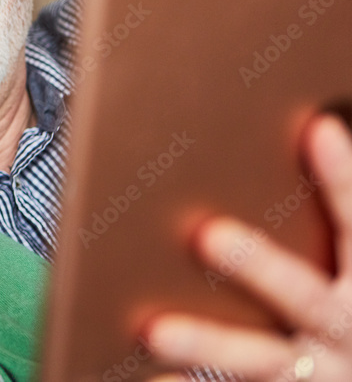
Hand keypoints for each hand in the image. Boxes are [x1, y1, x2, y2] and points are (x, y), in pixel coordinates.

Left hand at [145, 116, 351, 380]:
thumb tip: (299, 135)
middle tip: (207, 236)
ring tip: (154, 330)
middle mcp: (348, 331)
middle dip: (257, 266)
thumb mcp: (348, 267)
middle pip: (303, 296)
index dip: (342, 179)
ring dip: (207, 344)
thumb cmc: (344, 315)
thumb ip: (327, 223)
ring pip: (261, 361)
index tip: (316, 129)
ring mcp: (319, 374)